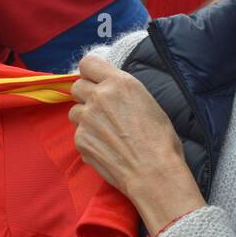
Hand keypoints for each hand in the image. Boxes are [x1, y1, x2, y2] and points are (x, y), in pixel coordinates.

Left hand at [69, 54, 205, 236]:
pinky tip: (106, 148)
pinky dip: (89, 139)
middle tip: (101, 109)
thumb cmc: (160, 140)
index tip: (95, 81)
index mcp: (119, 83)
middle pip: (76, 86)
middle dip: (86, 95)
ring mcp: (86, 119)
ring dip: (85, 118)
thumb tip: (109, 88)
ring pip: (75, 111)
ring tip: (106, 132)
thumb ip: (122, 91)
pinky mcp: (80, 140)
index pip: (87, 63)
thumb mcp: (147, 102)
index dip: (90, 72)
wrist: (154, 173)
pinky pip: (79, 133)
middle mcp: (98, 97)